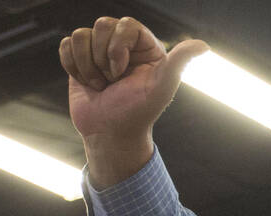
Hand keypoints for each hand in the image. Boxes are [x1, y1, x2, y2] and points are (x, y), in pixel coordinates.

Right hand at [59, 16, 206, 185]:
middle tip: (112, 81)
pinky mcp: (80, 60)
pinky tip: (86, 82)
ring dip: (87, 65)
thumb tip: (204, 46)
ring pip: (81, 35)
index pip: (125, 24)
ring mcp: (100, 51)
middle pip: (102, 25)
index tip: (121, 73)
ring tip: (100, 84)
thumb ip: (180, 62)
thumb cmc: (137, 113)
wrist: (110, 135)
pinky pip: (66, 44)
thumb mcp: (162, 87)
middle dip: (102, 58)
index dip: (118, 48)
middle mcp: (123, 45)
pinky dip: (73, 66)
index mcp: (145, 46)